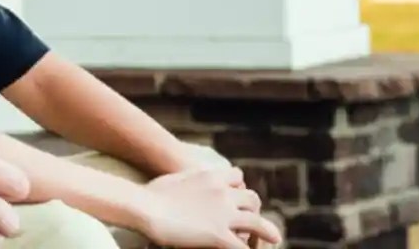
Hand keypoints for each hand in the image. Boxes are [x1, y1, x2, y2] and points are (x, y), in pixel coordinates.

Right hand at [139, 166, 281, 248]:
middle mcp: (221, 192)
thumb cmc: (148, 194)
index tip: (235, 195)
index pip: (237, 176)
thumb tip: (179, 185)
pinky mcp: (219, 235)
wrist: (143, 206)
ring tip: (274, 239)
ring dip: (267, 232)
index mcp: (209, 176)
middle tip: (251, 220)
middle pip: (251, 198)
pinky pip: (244, 247)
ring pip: (257, 222)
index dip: (238, 186)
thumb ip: (184, 180)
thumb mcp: (172, 179)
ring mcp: (223, 214)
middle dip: (253, 209)